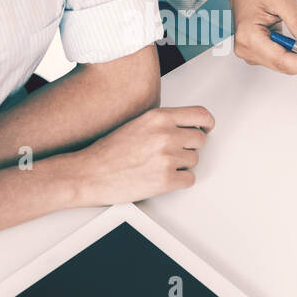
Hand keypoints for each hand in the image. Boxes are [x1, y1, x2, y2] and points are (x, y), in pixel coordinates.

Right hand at [67, 106, 214, 204]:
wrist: (89, 173)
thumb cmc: (108, 151)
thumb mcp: (136, 123)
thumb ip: (162, 122)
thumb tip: (184, 127)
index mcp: (158, 117)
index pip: (200, 114)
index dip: (207, 123)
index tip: (207, 128)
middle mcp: (165, 135)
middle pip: (200, 140)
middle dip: (189, 147)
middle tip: (173, 152)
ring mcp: (167, 158)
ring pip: (194, 161)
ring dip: (182, 165)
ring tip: (159, 165)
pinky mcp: (166, 180)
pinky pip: (189, 180)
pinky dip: (179, 181)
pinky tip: (162, 177)